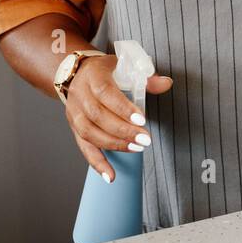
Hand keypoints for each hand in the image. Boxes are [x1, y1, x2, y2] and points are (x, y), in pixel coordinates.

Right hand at [63, 55, 172, 182]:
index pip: (105, 93)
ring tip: (137, 148)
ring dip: (114, 144)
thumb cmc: (106, 71)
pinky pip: (84, 148)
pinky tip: (111, 176)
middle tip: (145, 139)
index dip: (123, 108)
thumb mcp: (125, 66)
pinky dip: (97, 163)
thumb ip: (146, 78)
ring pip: (89, 133)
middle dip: (123, 130)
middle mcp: (79, 96)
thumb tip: (167, 84)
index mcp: (93, 77)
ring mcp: (74, 113)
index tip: (142, 119)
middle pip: (97, 116)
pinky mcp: (74, 128)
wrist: (77, 73)